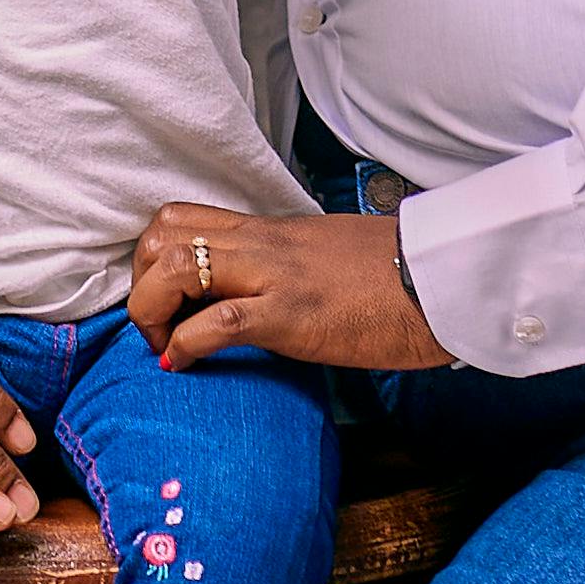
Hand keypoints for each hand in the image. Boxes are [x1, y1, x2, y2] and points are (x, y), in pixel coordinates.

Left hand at [128, 204, 452, 371]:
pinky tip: (184, 366)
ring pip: (175, 268)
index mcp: (267, 231)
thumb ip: (283, 267)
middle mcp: (260, 245)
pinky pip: (216, 322)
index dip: (152, 258)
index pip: (180, 217)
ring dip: (152, 311)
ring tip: (167, 346)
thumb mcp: (324, 259)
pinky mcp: (290, 315)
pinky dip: (186, 346)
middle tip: (160, 325)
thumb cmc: (393, 278)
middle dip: (140, 283)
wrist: (444, 282)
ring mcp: (273, 276)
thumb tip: (257, 294)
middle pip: (161, 236)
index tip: (164, 300)